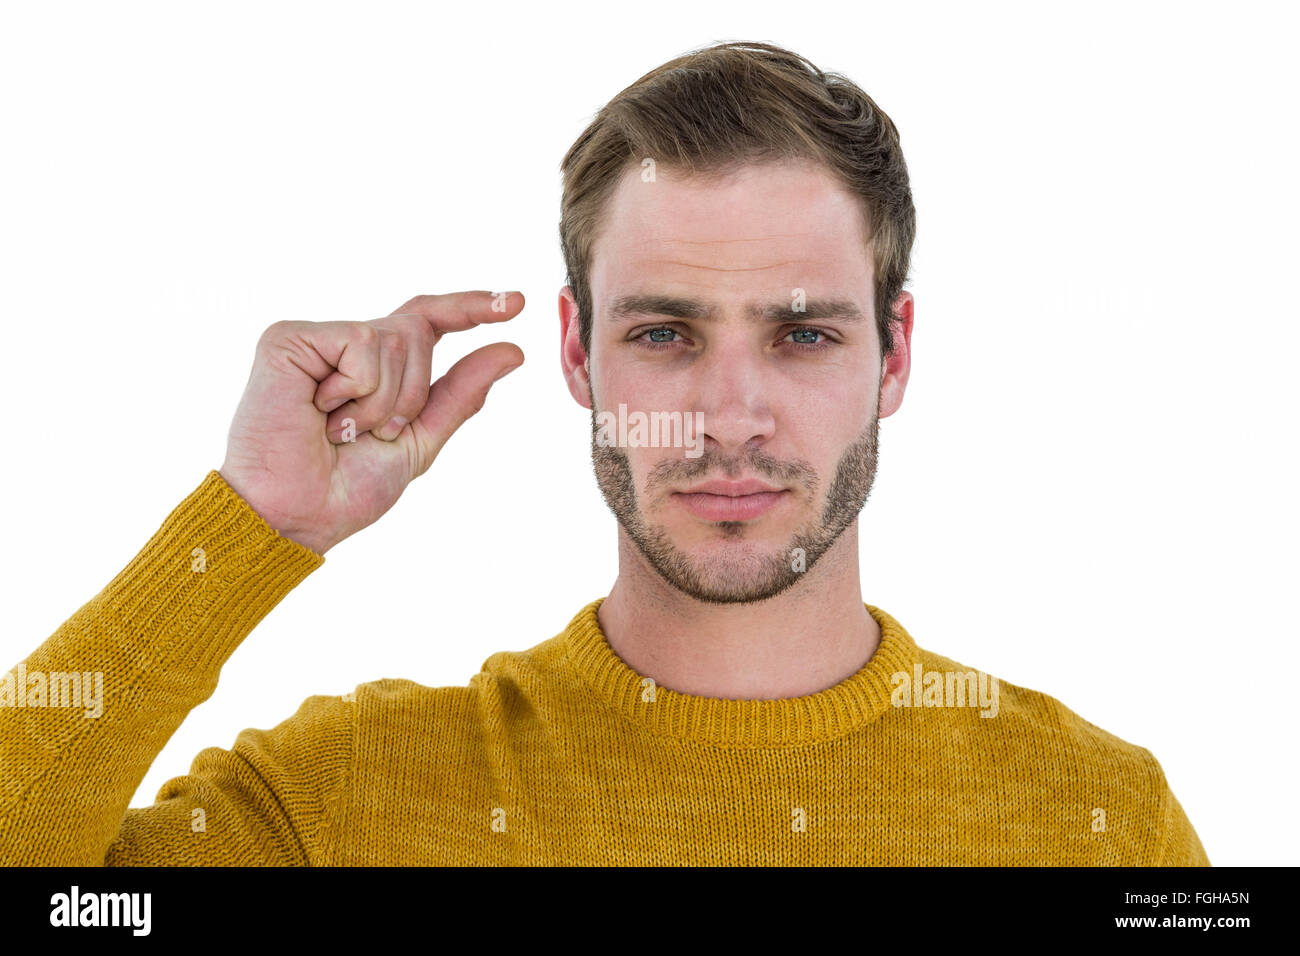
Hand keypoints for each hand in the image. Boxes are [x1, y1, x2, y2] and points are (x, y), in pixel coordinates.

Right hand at [218, 291, 523, 553]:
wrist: (293, 516)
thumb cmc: (345, 488)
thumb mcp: (420, 440)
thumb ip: (462, 393)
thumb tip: (513, 350)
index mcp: (375, 367)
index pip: (429, 320)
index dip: (472, 308)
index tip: (520, 303)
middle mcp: (346, 345)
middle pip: (418, 330)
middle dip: (412, 392)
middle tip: (371, 434)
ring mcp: (317, 339)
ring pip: (395, 339)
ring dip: (382, 401)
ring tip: (341, 429)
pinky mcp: (289, 338)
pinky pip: (362, 343)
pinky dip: (357, 389)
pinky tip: (320, 412)